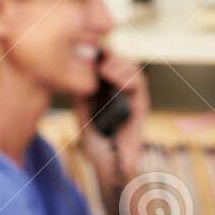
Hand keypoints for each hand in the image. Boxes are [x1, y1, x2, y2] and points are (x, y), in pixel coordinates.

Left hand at [72, 48, 148, 178]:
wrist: (108, 165)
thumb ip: (81, 93)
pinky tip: (113, 77)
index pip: (110, 64)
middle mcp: (124, 92)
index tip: (90, 49)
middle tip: (98, 55)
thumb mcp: (82, 112)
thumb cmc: (96, 142)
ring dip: (119, 65)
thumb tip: (73, 72)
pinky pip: (139, 85)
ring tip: (104, 68)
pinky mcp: (141, 107)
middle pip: (122, 62)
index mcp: (110, 91)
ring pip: (133, 70)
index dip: (102, 54)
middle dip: (111, 56)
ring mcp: (134, 98)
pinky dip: (128, 78)